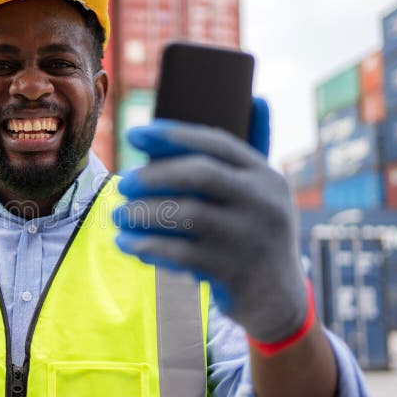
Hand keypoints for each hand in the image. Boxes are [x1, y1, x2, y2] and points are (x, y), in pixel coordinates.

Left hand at [113, 98, 308, 343]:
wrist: (277, 300)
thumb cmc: (256, 234)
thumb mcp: (264, 193)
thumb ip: (252, 152)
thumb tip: (257, 96)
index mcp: (267, 175)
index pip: (217, 142)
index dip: (173, 134)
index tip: (136, 134)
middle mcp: (263, 202)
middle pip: (200, 174)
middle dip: (154, 175)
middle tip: (124, 183)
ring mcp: (249, 238)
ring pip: (185, 215)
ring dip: (143, 213)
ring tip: (119, 216)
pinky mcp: (232, 271)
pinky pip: (179, 253)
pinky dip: (148, 246)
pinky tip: (128, 244)